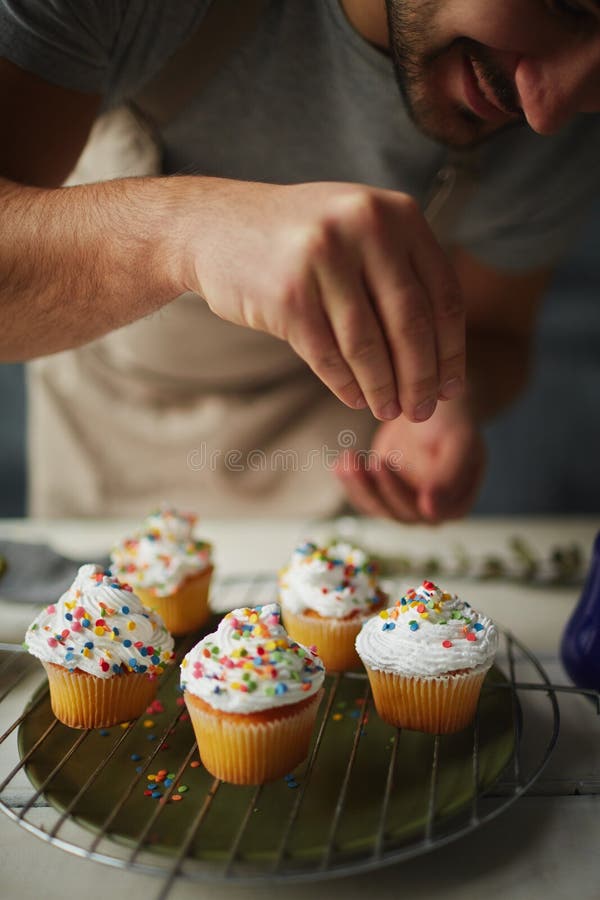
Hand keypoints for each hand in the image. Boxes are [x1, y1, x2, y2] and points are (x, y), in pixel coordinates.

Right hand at [179, 178, 464, 421]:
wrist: (214, 227)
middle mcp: (366, 227)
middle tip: (422, 411)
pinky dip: (345, 384)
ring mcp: (324, 259)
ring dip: (383, 389)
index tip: (451, 388)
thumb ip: (402, 271)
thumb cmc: (298, 239)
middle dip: (421, 379)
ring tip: (388, 411)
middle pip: (411, 324)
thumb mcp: (359, 230)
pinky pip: (328, 355)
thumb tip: (445, 354)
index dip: (451, 350)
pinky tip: (355, 400)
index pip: (443, 296)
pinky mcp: (288, 295)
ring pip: (369, 345)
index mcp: (397, 213)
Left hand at [334, 398, 485, 521]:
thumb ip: (450, 475)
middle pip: (399, 512)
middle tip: (364, 460)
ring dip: (359, 486)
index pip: (427, 512)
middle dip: (378, 487)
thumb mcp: (459, 442)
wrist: (429, 408)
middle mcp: (430, 512)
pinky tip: (340, 464)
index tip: (382, 466)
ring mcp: (404, 504)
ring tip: (348, 460)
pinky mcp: (382, 494)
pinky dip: (351, 483)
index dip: (402, 493)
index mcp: (455, 504)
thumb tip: (432, 512)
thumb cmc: (451, 421)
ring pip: (377, 507)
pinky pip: (364, 496)